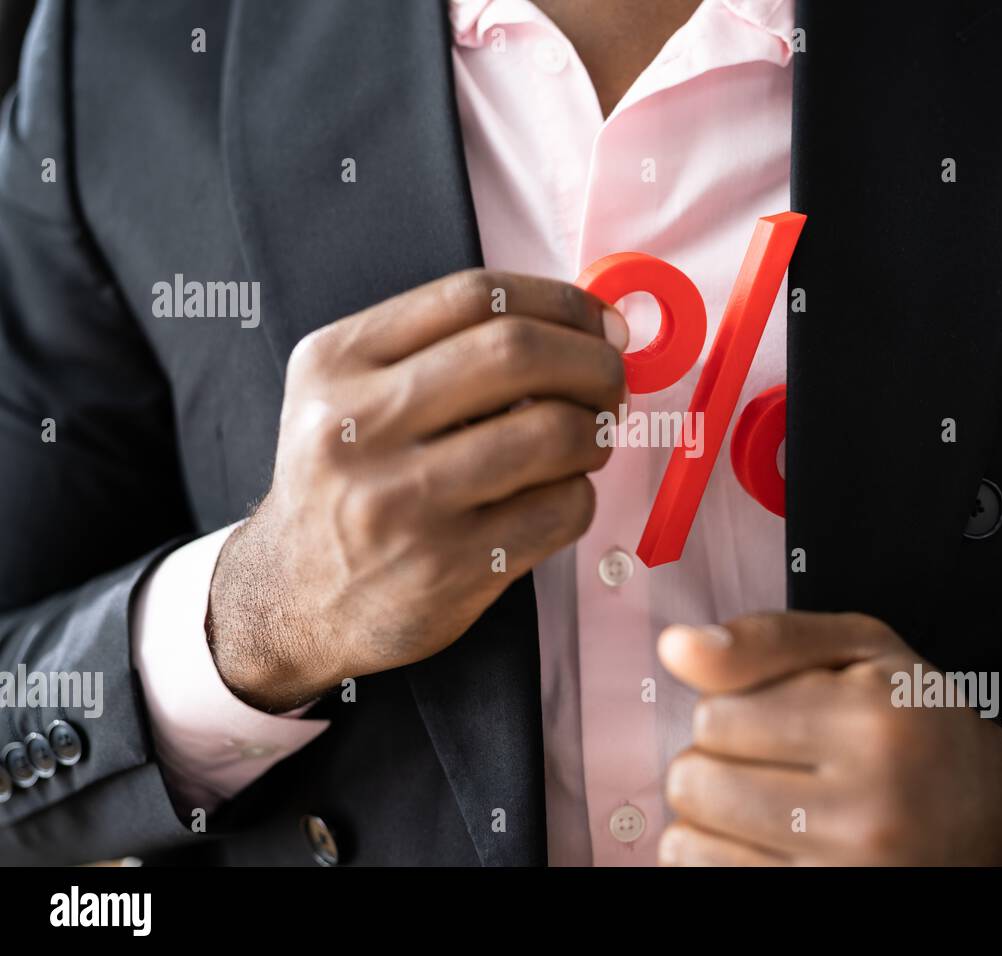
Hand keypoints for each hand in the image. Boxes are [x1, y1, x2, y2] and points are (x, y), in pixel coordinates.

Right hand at [207, 270, 628, 711]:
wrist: (291, 596)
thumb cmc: (346, 481)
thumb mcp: (349, 392)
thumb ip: (444, 349)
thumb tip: (586, 328)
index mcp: (336, 363)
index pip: (475, 297)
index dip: (560, 302)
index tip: (598, 322)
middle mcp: (357, 427)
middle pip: (516, 352)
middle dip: (592, 361)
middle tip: (612, 381)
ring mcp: (402, 503)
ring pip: (551, 432)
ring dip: (596, 431)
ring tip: (589, 441)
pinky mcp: (448, 568)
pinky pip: (559, 510)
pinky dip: (580, 494)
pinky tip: (558, 496)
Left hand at [656, 612, 1001, 864]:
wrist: (994, 815)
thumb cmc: (916, 722)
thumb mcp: (861, 649)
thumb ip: (766, 639)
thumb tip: (675, 647)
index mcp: (870, 722)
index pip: (714, 714)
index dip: (730, 708)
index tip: (770, 714)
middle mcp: (864, 805)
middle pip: (695, 778)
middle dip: (713, 761)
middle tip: (764, 760)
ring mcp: (848, 872)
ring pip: (690, 840)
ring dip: (710, 816)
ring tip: (762, 801)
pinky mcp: (828, 906)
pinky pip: (708, 882)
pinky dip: (716, 859)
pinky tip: (759, 841)